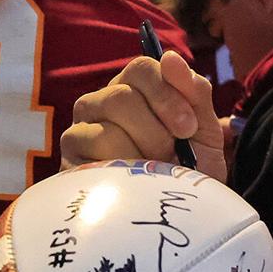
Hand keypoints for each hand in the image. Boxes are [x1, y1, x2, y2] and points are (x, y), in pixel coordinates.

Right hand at [60, 51, 226, 182]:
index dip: (167, 95)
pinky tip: (133, 183)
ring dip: (141, 156)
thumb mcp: (204, 130)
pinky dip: (122, 174)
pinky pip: (92, 162)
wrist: (180, 214)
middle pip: (121, 98)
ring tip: (153, 171)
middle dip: (156, 130)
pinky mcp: (68, 165)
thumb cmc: (191, 165)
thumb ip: (194, 92)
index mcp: (134, 86)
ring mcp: (79, 133)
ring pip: (106, 132)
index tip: (188, 126)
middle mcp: (100, 103)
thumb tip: (170, 57)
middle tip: (174, 153)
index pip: (141, 68)